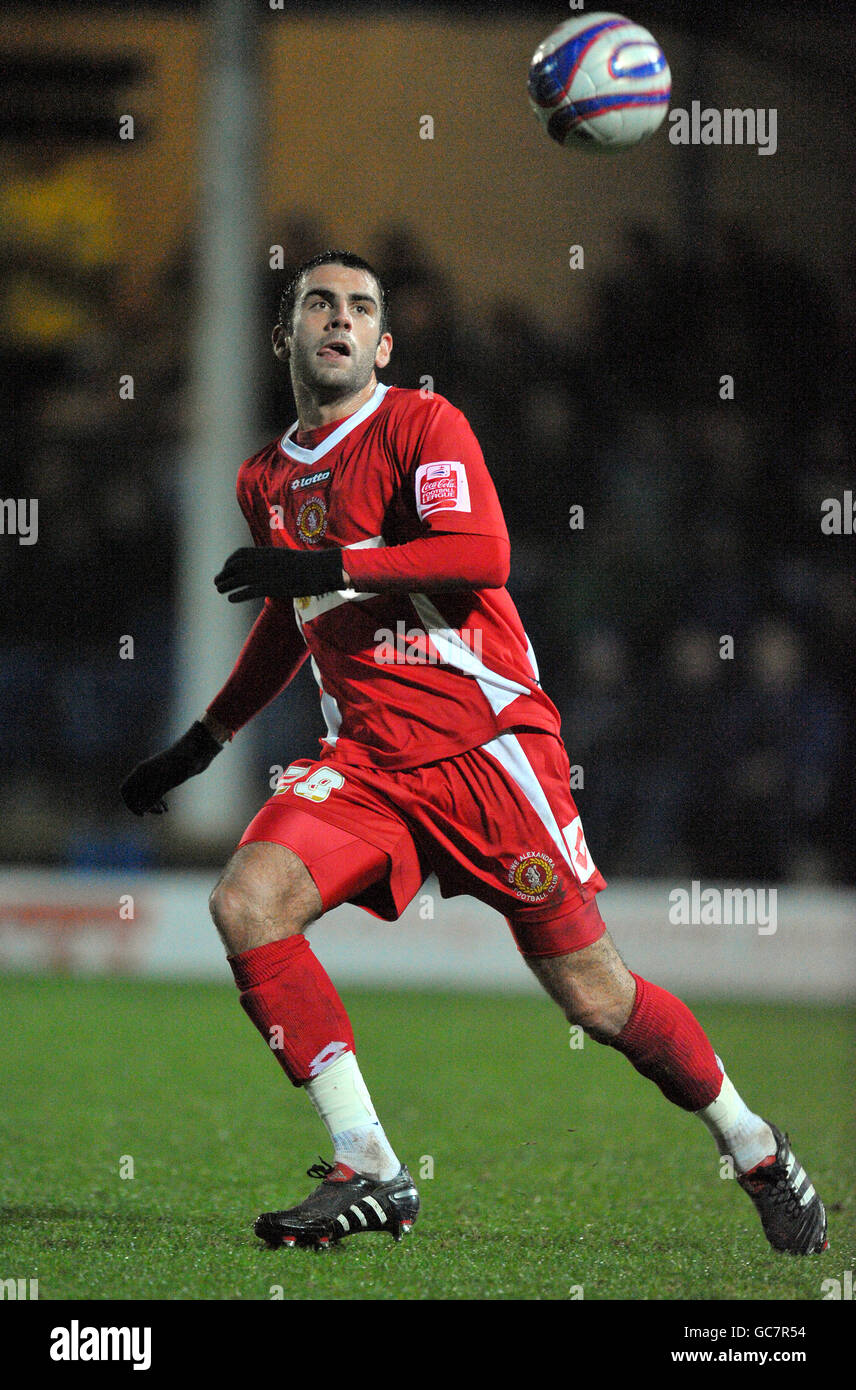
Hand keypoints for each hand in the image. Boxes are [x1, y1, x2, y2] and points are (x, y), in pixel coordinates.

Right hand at [120, 721, 223, 814]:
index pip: (125, 790)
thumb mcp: (167, 781)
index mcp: (142, 771)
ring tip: (162, 812)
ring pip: (145, 793)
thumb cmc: (182, 763)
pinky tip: (166, 808)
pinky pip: (154, 791)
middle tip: (157, 812)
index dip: (129, 803)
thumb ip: (153, 794)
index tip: (142, 813)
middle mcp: (146, 772)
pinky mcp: (165, 776)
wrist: (197, 750)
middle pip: (135, 793)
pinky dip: (158, 801)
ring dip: (151, 805)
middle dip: (142, 805)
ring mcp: (155, 774)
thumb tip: (142, 808)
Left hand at [214, 546, 344, 601]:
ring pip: (239, 578)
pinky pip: (249, 591)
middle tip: (217, 582)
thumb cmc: (308, 565)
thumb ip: (274, 560)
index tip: (225, 569)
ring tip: (219, 590)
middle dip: (224, 574)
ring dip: (226, 584)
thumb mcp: (288, 557)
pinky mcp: (272, 587)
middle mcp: (263, 561)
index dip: (229, 562)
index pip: (240, 554)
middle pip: (236, 566)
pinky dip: (238, 594)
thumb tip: (268, 565)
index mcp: (267, 552)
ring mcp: (267, 573)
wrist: (321, 569)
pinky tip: (231, 598)